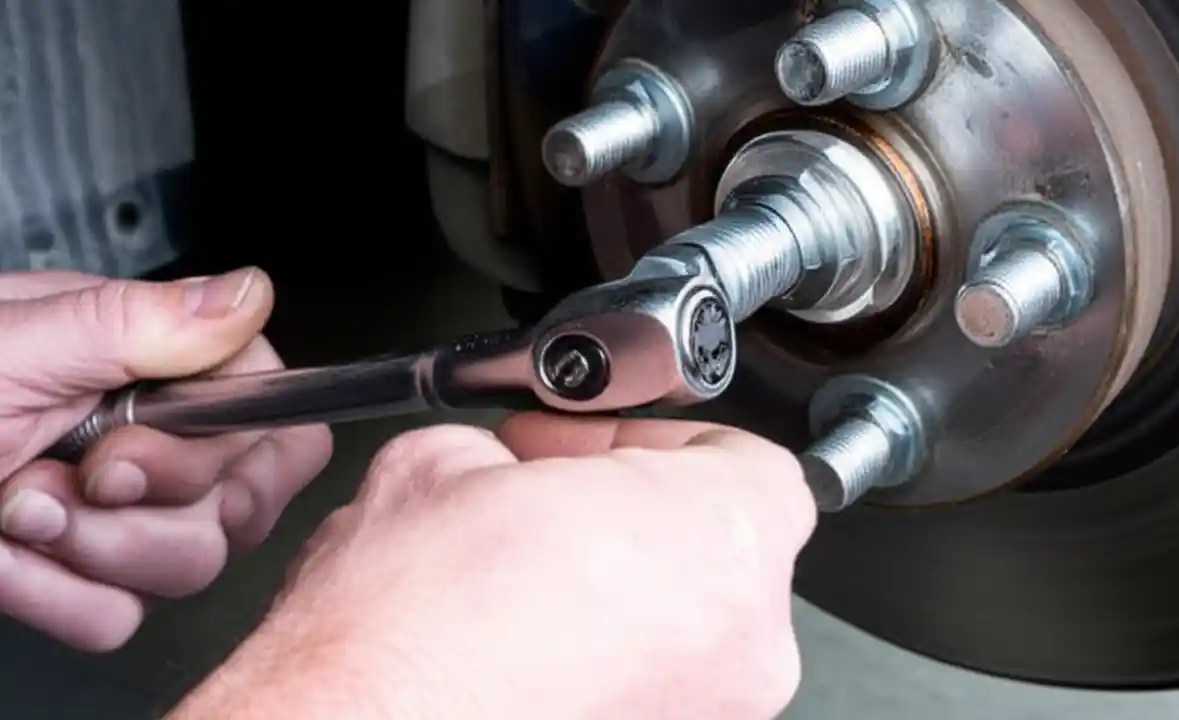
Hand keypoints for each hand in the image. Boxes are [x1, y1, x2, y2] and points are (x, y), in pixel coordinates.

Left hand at [0, 268, 331, 650]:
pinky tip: (2, 553)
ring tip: (16, 505)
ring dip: (96, 549)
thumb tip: (252, 294)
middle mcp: (142, 435)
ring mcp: (112, 512)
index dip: (247, 447)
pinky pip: (120, 617)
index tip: (164, 450)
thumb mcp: (11, 346)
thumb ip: (138, 324)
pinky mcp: (74, 577)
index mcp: (144, 361)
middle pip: (241, 501)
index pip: (272, 405)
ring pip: (189, 565)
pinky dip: (53, 596)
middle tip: (83, 470)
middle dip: (155, 505)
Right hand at [172, 414, 814, 719]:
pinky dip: (609, 667)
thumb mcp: (441, 464)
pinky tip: (526, 656)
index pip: (743, 460)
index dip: (648, 440)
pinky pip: (659, 690)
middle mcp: (741, 645)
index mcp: (718, 539)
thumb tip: (506, 465)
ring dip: (619, 594)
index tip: (584, 445)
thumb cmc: (399, 637)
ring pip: (687, 627)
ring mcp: (712, 719)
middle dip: (628, 513)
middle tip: (543, 504)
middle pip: (715, 545)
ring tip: (521, 589)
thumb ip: (515, 451)